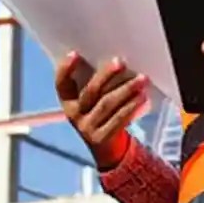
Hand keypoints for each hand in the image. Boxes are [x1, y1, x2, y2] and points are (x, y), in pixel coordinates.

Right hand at [54, 52, 148, 167]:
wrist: (108, 149)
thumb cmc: (102, 115)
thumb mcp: (93, 101)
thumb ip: (97, 85)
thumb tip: (114, 61)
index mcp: (68, 102)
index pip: (61, 84)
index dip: (65, 69)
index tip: (75, 53)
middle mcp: (74, 115)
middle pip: (90, 92)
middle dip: (106, 75)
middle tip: (120, 62)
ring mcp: (87, 128)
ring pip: (107, 104)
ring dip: (125, 90)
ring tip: (141, 79)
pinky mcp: (102, 138)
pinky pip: (118, 119)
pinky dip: (131, 107)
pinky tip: (142, 97)